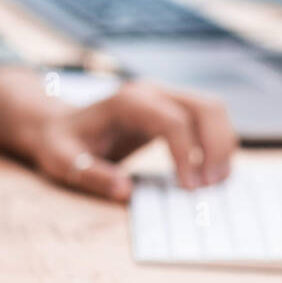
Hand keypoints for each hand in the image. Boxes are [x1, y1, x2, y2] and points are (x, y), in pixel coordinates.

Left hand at [29, 80, 238, 200]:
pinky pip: (209, 119)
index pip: (172, 120)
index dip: (186, 153)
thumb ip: (91, 175)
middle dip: (216, 147)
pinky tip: (210, 172)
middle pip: (206, 107)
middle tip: (209, 187)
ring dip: (223, 144)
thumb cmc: (61, 143)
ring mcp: (165, 96)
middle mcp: (150, 91)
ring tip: (214, 182)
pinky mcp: (173, 108)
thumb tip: (124, 191)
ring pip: (214, 109)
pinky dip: (218, 143)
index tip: (188, 187)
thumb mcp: (63, 161)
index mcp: (125, 101)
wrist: (58, 126)